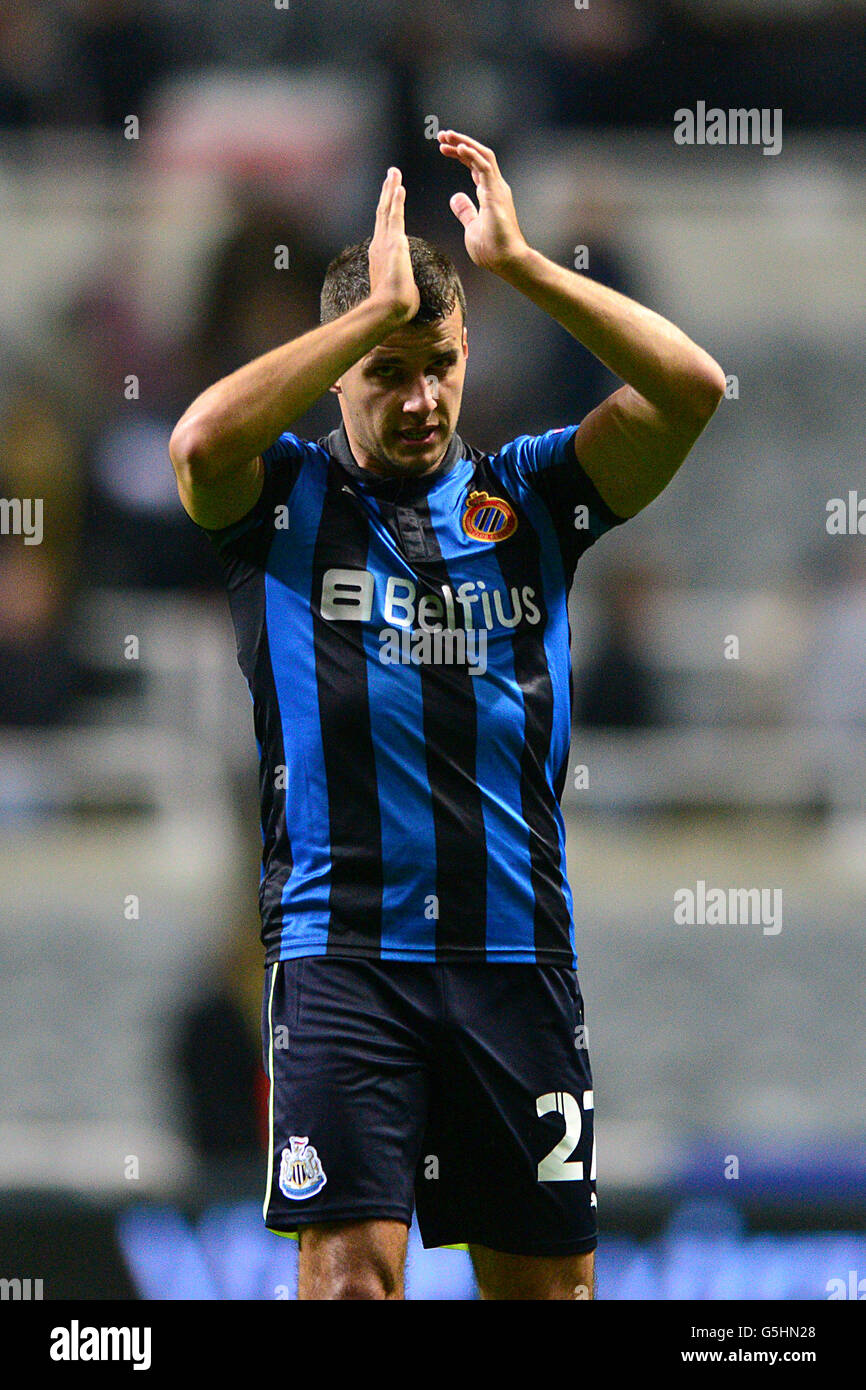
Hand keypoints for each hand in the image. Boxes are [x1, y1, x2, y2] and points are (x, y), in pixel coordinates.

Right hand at [367, 167, 419, 324]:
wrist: (386, 310)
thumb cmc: (395, 307)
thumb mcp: (400, 289)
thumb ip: (402, 281)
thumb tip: (408, 288)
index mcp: (380, 255)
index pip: (385, 227)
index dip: (387, 210)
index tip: (391, 196)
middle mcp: (379, 245)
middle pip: (383, 212)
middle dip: (387, 192)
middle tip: (391, 175)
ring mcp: (385, 243)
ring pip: (387, 210)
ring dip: (391, 190)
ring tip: (394, 173)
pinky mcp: (394, 244)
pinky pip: (395, 217)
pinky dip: (396, 201)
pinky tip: (399, 187)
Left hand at [437, 130, 528, 273]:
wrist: (506, 261)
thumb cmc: (491, 249)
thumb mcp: (471, 226)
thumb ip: (465, 211)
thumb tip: (455, 198)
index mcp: (489, 193)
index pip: (474, 166)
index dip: (459, 154)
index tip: (443, 148)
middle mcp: (495, 186)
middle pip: (478, 156)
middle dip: (460, 143)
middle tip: (442, 135)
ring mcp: (497, 188)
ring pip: (482, 155)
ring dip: (464, 143)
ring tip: (447, 135)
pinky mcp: (496, 193)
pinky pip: (484, 167)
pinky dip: (472, 155)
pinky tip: (459, 147)